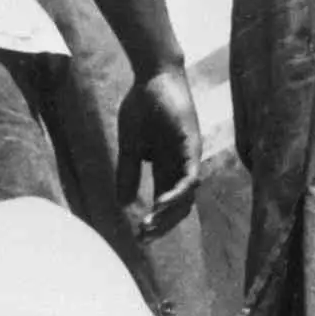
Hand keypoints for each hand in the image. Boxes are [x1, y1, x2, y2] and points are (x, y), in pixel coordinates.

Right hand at [119, 66, 202, 239]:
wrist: (153, 76)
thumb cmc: (143, 106)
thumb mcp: (130, 146)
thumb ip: (128, 174)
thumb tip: (122, 204)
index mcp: (167, 166)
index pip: (166, 202)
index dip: (155, 221)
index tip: (138, 236)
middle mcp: (181, 165)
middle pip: (179, 205)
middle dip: (162, 225)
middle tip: (143, 240)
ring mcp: (189, 156)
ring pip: (186, 195)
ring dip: (168, 215)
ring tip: (149, 227)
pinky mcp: (191, 145)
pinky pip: (189, 176)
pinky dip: (177, 193)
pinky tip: (160, 205)